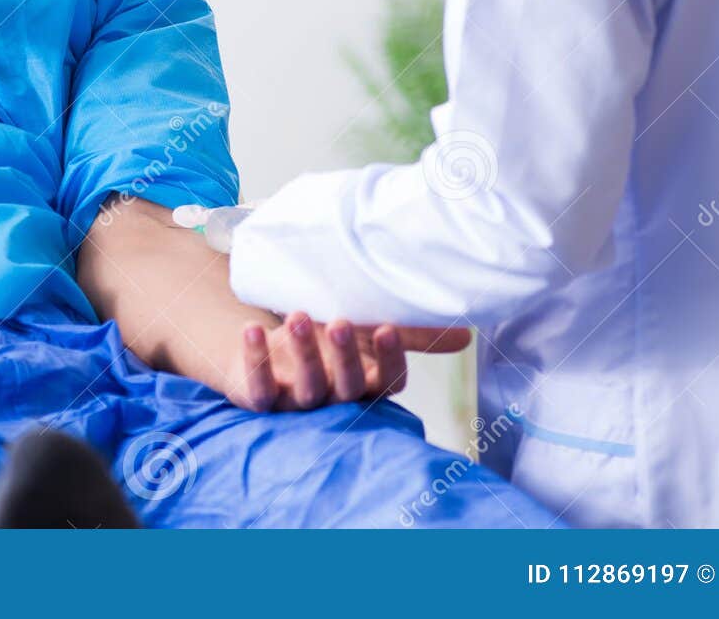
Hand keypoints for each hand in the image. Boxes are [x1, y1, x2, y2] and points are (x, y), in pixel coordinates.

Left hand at [220, 313, 470, 412]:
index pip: (386, 382)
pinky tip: (251, 330)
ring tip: (298, 316)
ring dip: (304, 353)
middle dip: (344, 356)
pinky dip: (255, 359)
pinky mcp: (262, 399)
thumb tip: (467, 334)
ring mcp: (297, 403)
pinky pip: (259, 388)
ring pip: (306, 389)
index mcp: (365, 385)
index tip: (386, 329)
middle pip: (346, 387)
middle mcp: (335, 398)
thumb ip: (411, 334)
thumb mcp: (367, 335)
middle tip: (341, 321)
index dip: (388, 359)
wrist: (267, 352)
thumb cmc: (327, 345)